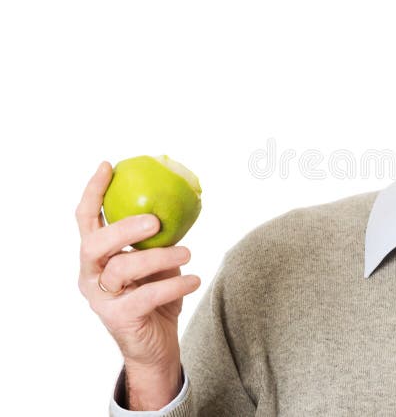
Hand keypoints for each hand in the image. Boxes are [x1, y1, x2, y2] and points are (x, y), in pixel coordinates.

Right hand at [76, 161, 200, 397]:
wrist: (157, 344)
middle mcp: (91, 274)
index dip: (93, 191)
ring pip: (122, 269)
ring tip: (187, 253)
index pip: (86, 219)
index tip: (109, 166)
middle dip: (123, 227)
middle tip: (156, 220)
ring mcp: (101, 298)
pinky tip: (194, 279)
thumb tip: (180, 201)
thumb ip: (157, 237)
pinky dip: (174, 286)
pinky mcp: (119, 319)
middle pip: (94, 243)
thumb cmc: (156, 294)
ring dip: (159, 257)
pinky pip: (146, 296)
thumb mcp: (158, 261)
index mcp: (97, 255)